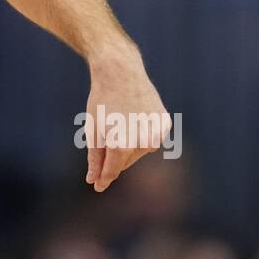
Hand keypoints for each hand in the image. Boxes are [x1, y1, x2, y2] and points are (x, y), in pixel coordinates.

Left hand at [82, 40, 169, 192]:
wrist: (120, 71)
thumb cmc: (101, 100)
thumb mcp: (93, 130)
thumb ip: (95, 158)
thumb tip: (94, 180)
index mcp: (121, 145)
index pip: (112, 170)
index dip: (103, 179)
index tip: (97, 186)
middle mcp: (142, 142)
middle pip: (125, 161)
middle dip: (114, 155)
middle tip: (106, 133)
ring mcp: (156, 133)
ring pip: (139, 150)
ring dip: (128, 144)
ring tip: (120, 120)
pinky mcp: (164, 124)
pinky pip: (151, 138)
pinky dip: (142, 133)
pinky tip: (134, 116)